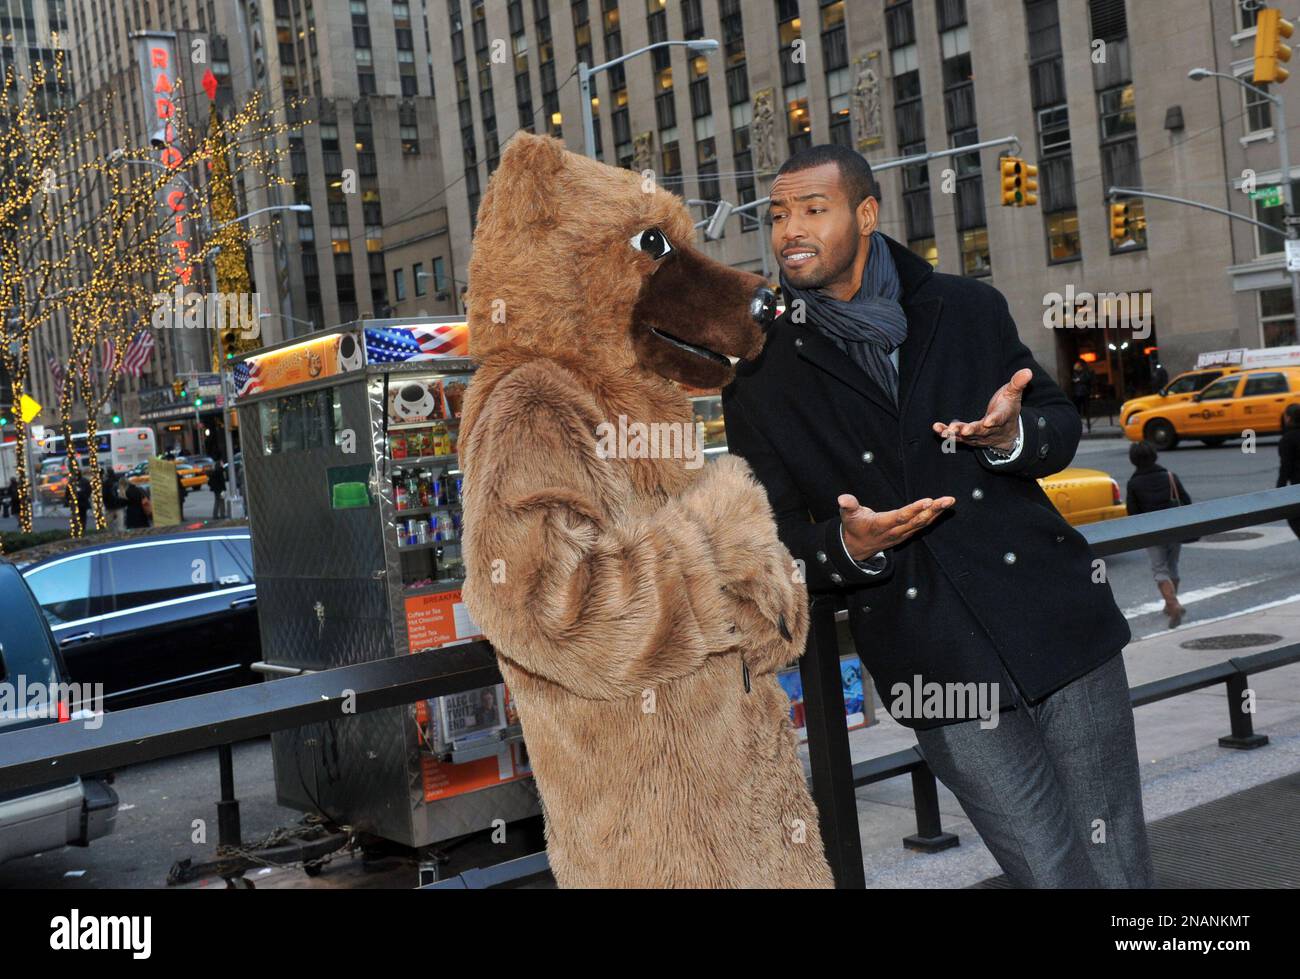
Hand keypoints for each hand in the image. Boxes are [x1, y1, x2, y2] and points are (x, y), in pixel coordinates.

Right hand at [838, 493, 954, 560]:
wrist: (857, 548)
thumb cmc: (854, 527)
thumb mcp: (847, 516)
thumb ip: (848, 506)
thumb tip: (843, 498)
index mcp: (881, 525)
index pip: (900, 517)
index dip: (914, 510)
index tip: (928, 501)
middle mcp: (894, 531)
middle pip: (916, 520)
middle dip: (933, 510)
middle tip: (947, 500)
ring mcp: (902, 534)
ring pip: (922, 523)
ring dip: (936, 513)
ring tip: (949, 502)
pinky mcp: (906, 533)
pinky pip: (922, 525)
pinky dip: (933, 517)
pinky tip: (942, 508)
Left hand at [931, 367, 1032, 451]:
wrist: (1006, 433)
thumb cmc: (1007, 409)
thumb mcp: (1013, 395)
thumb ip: (1018, 383)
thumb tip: (1028, 371)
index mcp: (1002, 417)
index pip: (998, 419)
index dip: (994, 420)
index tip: (989, 421)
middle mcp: (989, 430)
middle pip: (980, 431)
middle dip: (972, 430)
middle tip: (964, 430)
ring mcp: (977, 436)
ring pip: (967, 437)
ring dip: (956, 434)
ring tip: (947, 431)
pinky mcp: (967, 438)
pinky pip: (956, 438)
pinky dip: (946, 434)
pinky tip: (937, 429)